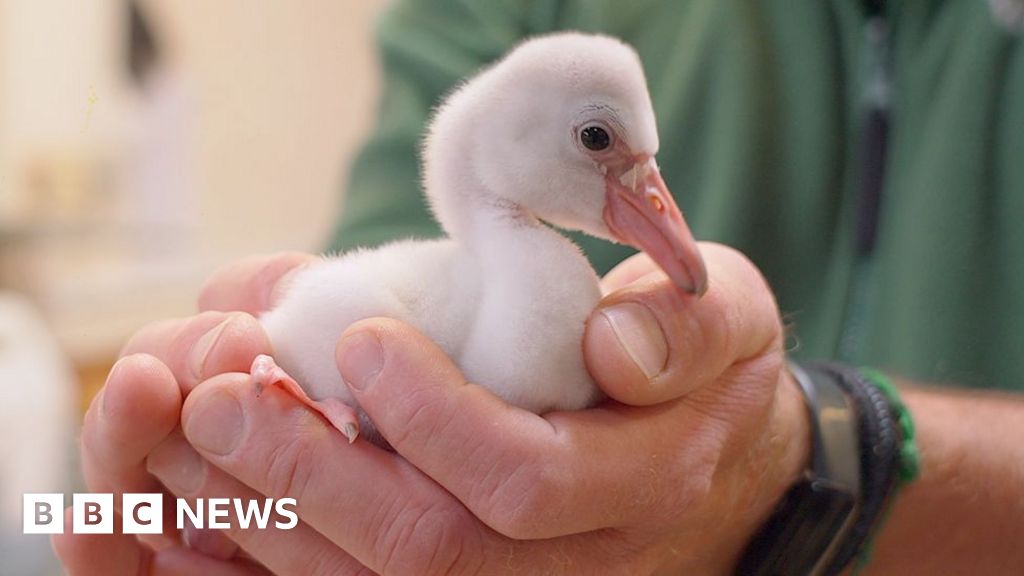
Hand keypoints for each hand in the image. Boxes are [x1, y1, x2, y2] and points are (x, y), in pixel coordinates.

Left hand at [91, 243, 808, 573]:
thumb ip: (690, 325)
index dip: (435, 419)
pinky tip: (227, 492)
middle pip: (428, 552)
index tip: (360, 341)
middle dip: (311, 478)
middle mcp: (583, 562)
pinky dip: (284, 550)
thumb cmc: (707, 372)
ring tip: (196, 436)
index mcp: (647, 480)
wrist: (719, 464)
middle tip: (222, 395)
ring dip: (273, 519)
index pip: (526, 480)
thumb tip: (614, 344)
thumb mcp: (730, 315)